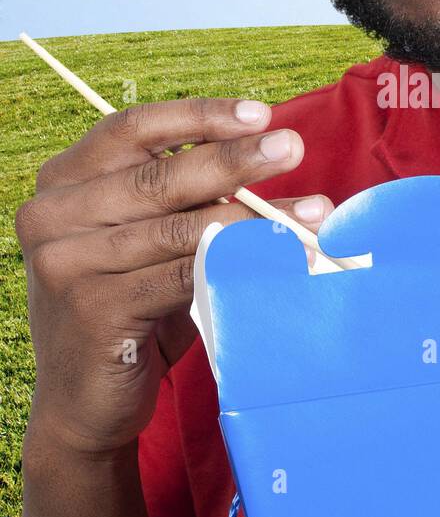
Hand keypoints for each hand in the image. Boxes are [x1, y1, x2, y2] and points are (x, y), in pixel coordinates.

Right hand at [15, 97, 332, 457]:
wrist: (84, 403)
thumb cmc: (131, 309)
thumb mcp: (151, 242)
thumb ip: (188, 201)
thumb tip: (273, 156)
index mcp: (64, 181)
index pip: (133, 129)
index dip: (199, 117)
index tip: (260, 113)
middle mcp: (52, 214)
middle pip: (160, 177)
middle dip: (237, 159)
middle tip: (293, 148)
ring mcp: (65, 263)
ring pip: (180, 230)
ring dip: (255, 221)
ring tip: (311, 215)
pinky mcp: (91, 309)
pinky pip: (182, 277)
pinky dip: (238, 267)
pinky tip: (279, 261)